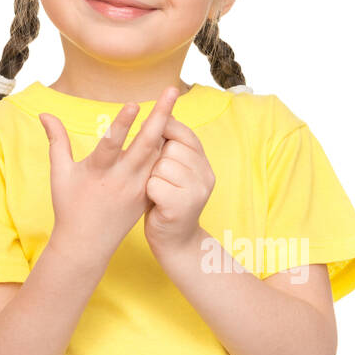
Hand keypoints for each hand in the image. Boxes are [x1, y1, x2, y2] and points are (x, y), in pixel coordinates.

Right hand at [39, 86, 181, 263]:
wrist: (87, 244)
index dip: (122, 123)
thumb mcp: (59, 174)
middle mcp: (122, 179)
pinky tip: (174, 129)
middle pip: (145, 143)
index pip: (111, 144)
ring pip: (157, 154)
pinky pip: (161, 169)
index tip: (134, 103)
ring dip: (167, 129)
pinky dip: (167, 151)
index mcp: (98, 172)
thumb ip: (56, 141)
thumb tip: (44, 113)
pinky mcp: (147, 196)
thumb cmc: (69, 206)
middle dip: (159, 115)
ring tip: (172, 101)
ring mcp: (138, 188)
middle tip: (172, 90)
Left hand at [143, 105, 215, 253]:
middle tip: (160, 179)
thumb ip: (171, 146)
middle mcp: (206, 175)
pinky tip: (155, 203)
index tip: (153, 137)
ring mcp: (196, 191)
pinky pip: (154, 184)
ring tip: (158, 191)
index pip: (184, 133)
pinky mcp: (182, 206)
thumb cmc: (167, 200)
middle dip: (156, 160)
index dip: (165, 129)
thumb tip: (162, 114)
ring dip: (151, 177)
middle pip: (169, 148)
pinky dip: (149, 192)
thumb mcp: (174, 170)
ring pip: (160, 165)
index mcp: (204, 163)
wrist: (175, 241)